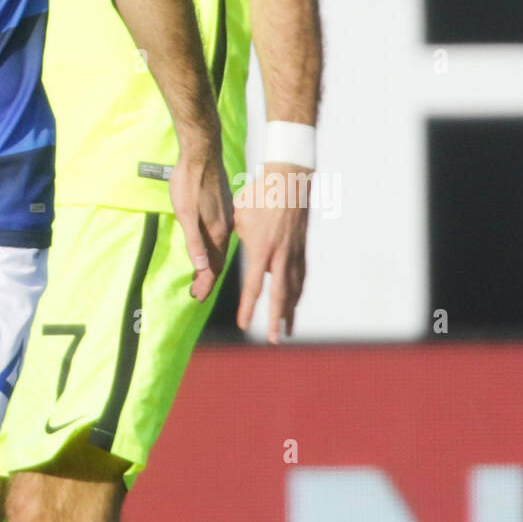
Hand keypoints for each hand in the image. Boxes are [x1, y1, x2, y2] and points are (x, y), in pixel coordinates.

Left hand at [170, 153, 233, 302]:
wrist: (201, 153)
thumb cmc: (189, 181)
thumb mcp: (185, 213)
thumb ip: (193, 241)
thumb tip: (200, 267)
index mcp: (217, 231)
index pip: (212, 267)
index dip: (204, 284)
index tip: (197, 298)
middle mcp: (225, 227)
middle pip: (217, 261)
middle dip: (207, 279)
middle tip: (197, 293)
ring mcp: (225, 218)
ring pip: (220, 249)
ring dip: (211, 265)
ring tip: (202, 277)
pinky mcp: (222, 209)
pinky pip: (221, 237)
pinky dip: (215, 250)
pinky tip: (211, 249)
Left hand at [234, 161, 309, 342]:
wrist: (288, 181)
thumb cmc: (258, 196)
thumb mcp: (238, 216)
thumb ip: (233, 238)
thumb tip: (220, 249)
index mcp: (262, 250)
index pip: (254, 286)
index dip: (248, 308)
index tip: (243, 325)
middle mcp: (281, 256)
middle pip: (280, 295)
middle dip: (276, 320)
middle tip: (273, 340)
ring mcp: (294, 253)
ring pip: (294, 289)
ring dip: (290, 311)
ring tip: (288, 329)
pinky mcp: (302, 248)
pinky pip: (301, 276)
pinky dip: (298, 292)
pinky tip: (296, 302)